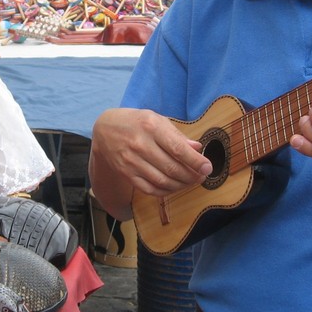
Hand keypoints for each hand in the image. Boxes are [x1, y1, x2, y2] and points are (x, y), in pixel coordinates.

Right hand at [89, 108, 211, 218]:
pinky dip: (165, 191)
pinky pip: (150, 189)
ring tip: (190, 181)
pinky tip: (174, 186)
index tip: (207, 168)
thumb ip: (177, 135)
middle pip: (172, 168)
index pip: (178, 148)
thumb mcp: (156, 119)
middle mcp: (140, 145)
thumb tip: (197, 148)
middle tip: (201, 176)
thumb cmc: (136, 122)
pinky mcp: (126, 173)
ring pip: (162, 181)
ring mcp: (131, 161)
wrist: (104, 129)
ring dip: (181, 185)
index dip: (195, 161)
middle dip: (191, 176)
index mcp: (151, 127)